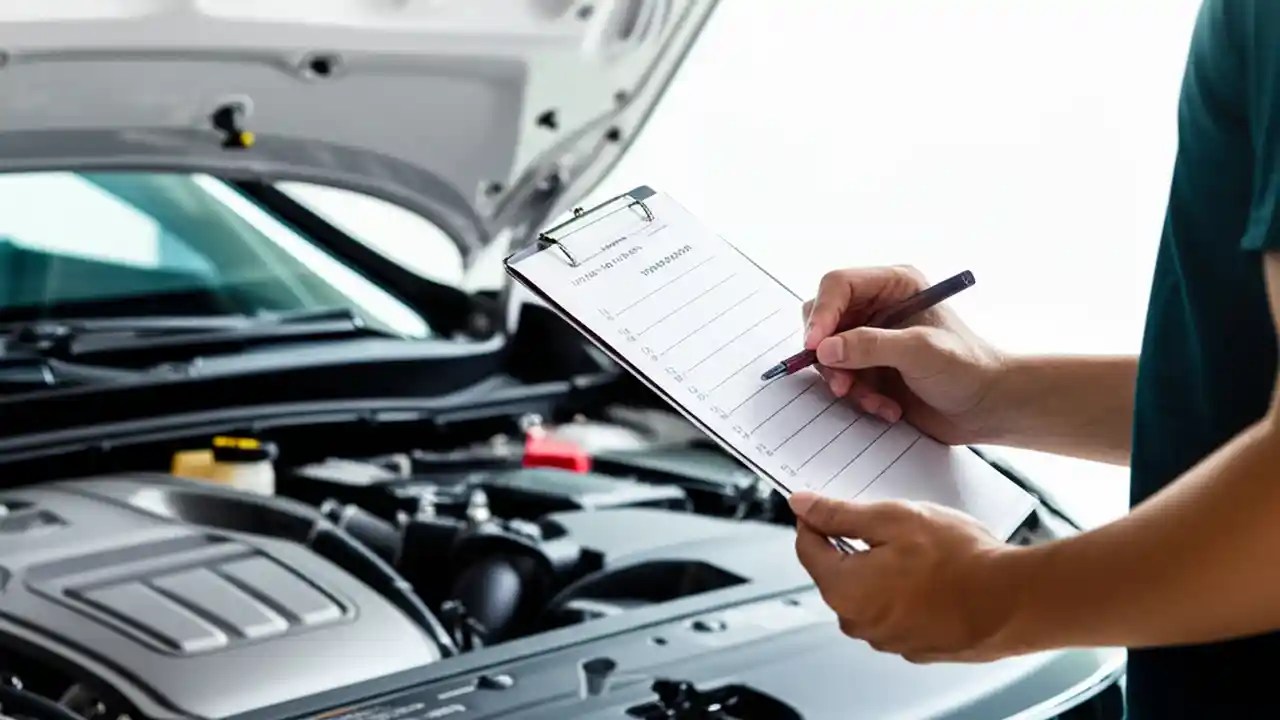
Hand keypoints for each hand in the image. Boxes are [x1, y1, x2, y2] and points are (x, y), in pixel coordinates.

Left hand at [789, 490, 1020, 663]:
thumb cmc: (960, 561)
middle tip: (892, 526)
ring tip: (922, 552)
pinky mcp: (915, 646)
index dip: (815, 520)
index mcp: (844, 589)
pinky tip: (934, 576)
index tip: (826, 506)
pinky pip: (897, 612)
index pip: (807, 548)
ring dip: (885, 570)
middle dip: (857, 546)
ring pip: (870, 593)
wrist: (1013, 601)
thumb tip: (803, 506)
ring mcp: (887, 639)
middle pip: (838, 573)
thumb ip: (840, 513)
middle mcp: (859, 622)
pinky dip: (907, 593)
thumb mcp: (892, 519)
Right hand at [802, 265, 1004, 444]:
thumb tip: (824, 349)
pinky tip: (887, 407)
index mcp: (894, 285)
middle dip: (829, 354)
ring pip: (828, 353)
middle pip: (825, 319)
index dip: (822, 313)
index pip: (838, 285)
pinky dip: (858, 396)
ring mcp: (871, 339)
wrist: (987, 408)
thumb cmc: (968, 368)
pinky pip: (841, 378)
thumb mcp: (920, 351)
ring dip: (846, 382)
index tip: (815, 345)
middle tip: (841, 382)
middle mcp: (878, 307)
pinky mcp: (869, 368)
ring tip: (875, 400)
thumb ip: (871, 346)